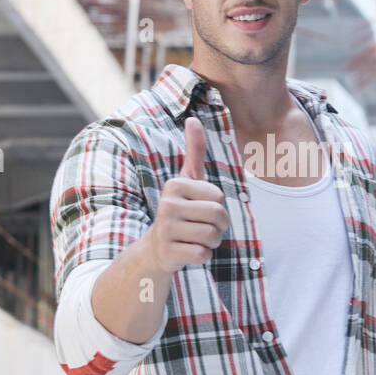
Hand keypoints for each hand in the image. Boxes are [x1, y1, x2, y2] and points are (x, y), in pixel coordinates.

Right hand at [147, 116, 229, 273]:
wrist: (156, 248)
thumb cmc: (179, 210)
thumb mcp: (187, 180)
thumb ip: (194, 150)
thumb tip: (192, 118)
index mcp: (175, 185)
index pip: (219, 196)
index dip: (218, 206)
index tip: (201, 209)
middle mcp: (167, 205)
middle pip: (218, 216)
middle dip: (219, 226)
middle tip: (203, 227)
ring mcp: (166, 230)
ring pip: (212, 236)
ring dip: (211, 242)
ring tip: (196, 238)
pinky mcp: (168, 252)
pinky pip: (203, 255)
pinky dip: (202, 256)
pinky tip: (189, 251)